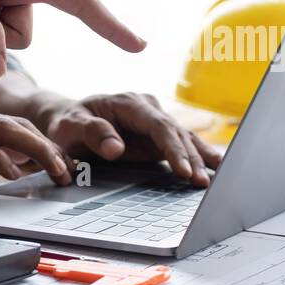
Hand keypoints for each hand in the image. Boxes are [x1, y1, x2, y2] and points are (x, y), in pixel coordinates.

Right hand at [0, 101, 75, 207]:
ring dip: (37, 152)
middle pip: (17, 123)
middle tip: (67, 169)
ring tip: (55, 172)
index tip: (60, 160)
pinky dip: (2, 161)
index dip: (41, 141)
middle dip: (48, 146)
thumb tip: (13, 162)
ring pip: (7, 132)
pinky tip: (15, 176)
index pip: (13, 122)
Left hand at [33, 93, 222, 186]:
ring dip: (200, 157)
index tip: (183, 169)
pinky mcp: (157, 133)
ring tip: (219, 175)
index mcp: (128, 103)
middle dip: (191, 157)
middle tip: (201, 182)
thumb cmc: (66, 124)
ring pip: (183, 137)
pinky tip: (217, 166)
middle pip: (175, 132)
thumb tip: (116, 148)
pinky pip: (181, 143)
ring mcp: (154, 119)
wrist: (65, 119)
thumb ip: (92, 133)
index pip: (158, 125)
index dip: (173, 147)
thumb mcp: (69, 127)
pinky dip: (198, 155)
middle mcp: (146, 107)